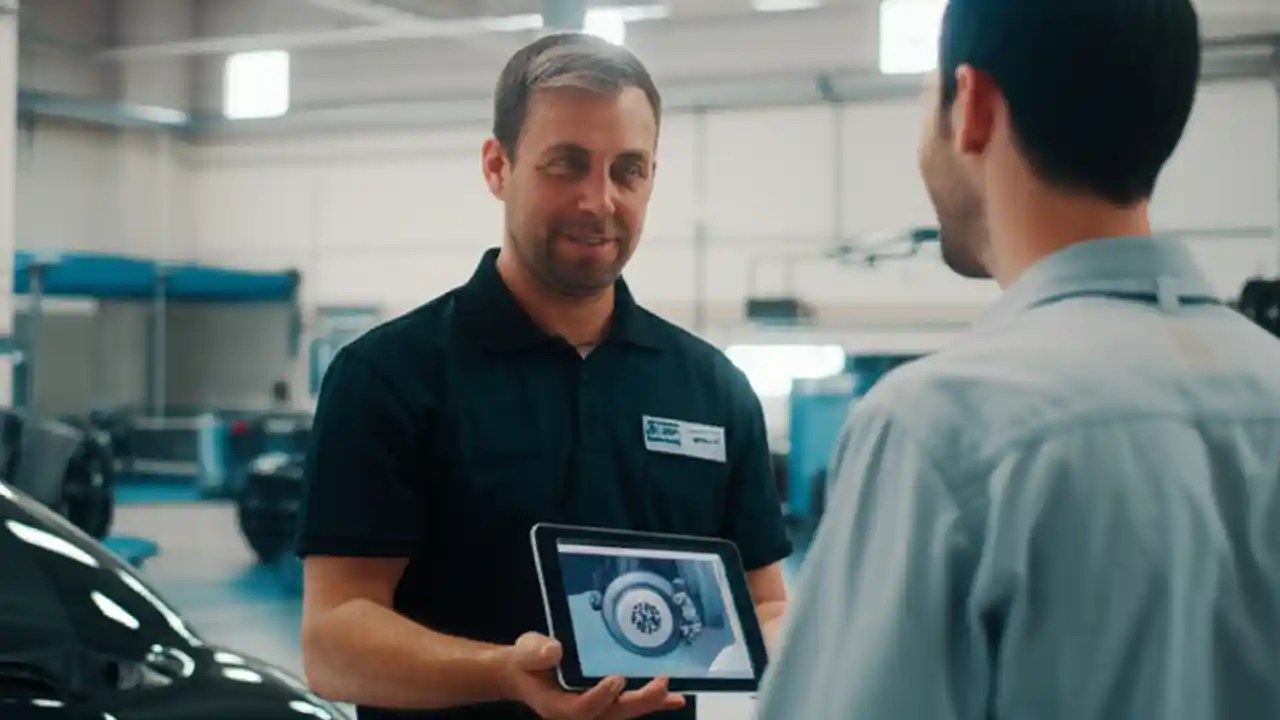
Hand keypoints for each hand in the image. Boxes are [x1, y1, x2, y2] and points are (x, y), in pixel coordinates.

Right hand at [503, 632, 686, 719]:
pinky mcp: (605, 704)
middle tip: (661, 685)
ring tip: (676, 695)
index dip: (600, 697)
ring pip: (624, 712)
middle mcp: (578, 713)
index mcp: (556, 706)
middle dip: (638, 701)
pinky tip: (674, 697)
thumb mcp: (526, 651)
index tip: (616, 679)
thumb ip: (536, 652)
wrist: (524, 671)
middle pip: (611, 714)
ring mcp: (594, 710)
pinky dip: (651, 701)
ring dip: (650, 703)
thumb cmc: (525, 661)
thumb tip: (553, 651)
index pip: (581, 709)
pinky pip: (629, 705)